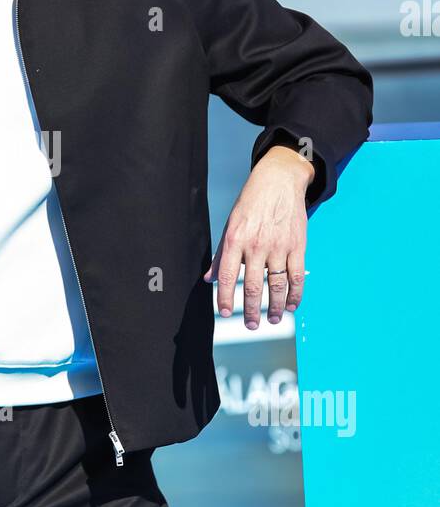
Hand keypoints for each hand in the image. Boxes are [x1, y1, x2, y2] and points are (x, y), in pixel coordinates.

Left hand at [203, 145, 313, 328]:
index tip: (226, 313)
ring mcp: (279, 246)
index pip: (228, 276)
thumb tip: (209, 279)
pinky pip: (297, 276)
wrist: (280, 179)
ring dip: (274, 307)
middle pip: (252, 286)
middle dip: (250, 310)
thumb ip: (222, 255)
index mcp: (236, 239)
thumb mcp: (231, 224)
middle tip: (250, 326)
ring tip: (272, 320)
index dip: (225, 298)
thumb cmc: (252, 202)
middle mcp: (256, 245)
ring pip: (276, 285)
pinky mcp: (298, 246)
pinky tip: (290, 305)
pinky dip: (295, 294)